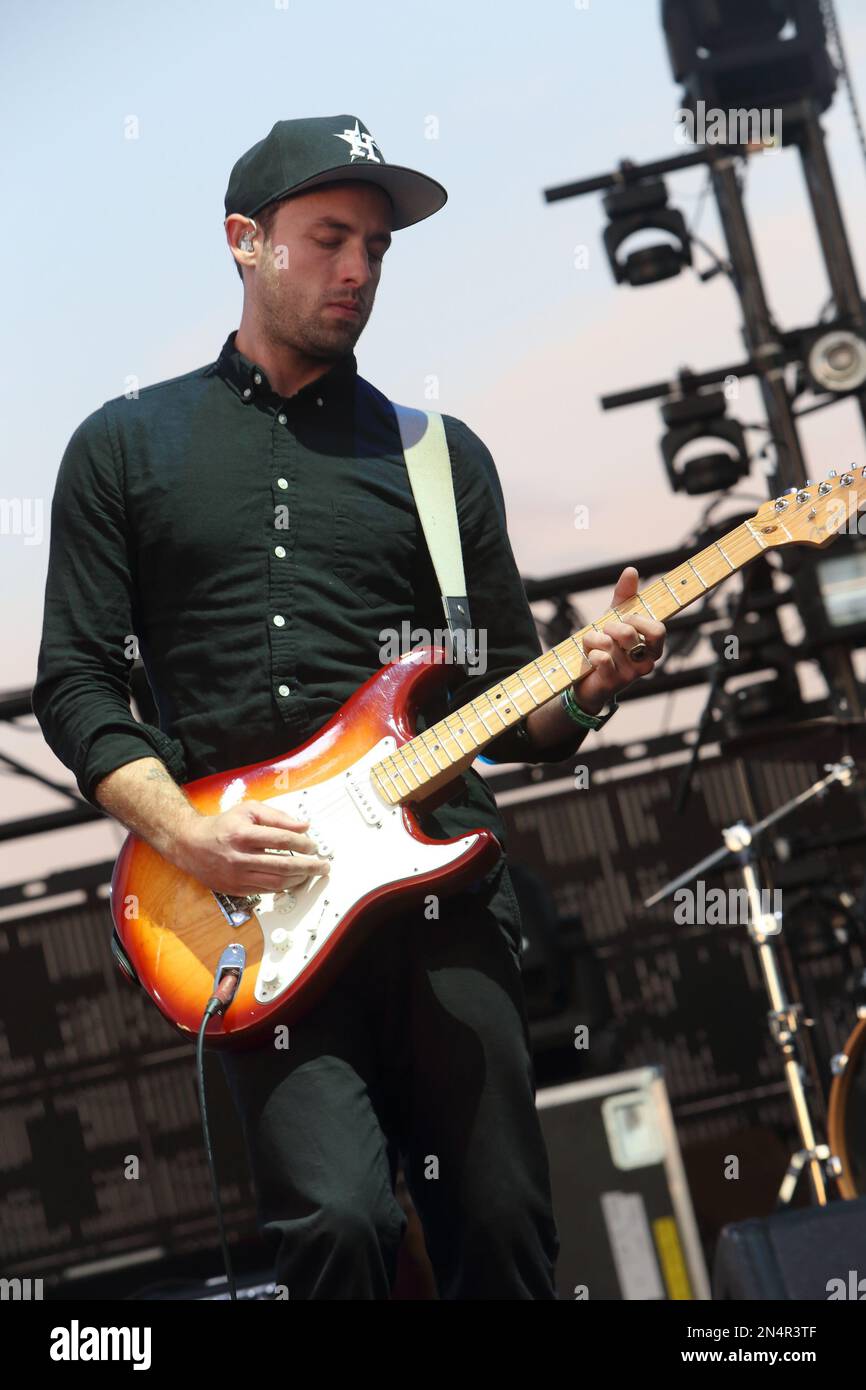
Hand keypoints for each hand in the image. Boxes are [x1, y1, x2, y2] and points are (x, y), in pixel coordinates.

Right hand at [172, 802, 330, 896]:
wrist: (191, 844)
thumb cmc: (223, 825)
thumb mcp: (249, 811)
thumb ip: (278, 816)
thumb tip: (304, 825)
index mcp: (243, 835)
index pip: (281, 840)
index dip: (302, 843)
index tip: (313, 846)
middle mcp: (239, 857)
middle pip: (282, 866)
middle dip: (308, 866)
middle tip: (321, 865)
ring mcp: (237, 876)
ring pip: (276, 883)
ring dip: (298, 879)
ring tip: (309, 872)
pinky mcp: (236, 889)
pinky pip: (266, 891)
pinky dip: (283, 886)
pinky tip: (292, 879)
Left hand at [575, 566, 665, 714]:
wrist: (587, 680)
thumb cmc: (606, 647)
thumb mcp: (616, 619)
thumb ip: (625, 596)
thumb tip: (631, 570)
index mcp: (652, 647)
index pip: (658, 630)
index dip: (639, 620)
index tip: (626, 618)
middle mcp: (645, 663)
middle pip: (629, 634)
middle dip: (609, 626)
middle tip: (604, 631)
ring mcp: (630, 676)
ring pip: (608, 644)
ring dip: (593, 639)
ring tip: (593, 645)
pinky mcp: (612, 683)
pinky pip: (601, 658)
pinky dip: (590, 652)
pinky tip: (590, 657)